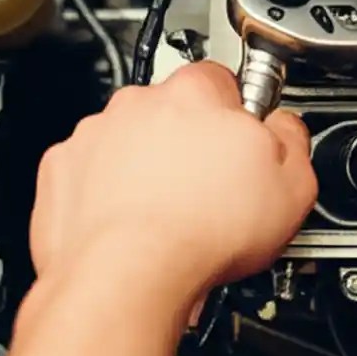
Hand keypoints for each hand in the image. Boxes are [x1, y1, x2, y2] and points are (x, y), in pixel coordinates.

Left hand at [29, 62, 316, 309]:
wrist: (128, 276)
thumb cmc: (202, 233)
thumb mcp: (293, 188)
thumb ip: (292, 142)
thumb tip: (286, 131)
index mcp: (198, 93)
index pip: (226, 79)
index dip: (242, 114)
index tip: (247, 141)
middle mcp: (141, 103)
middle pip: (176, 110)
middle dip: (194, 142)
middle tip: (215, 187)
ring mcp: (96, 135)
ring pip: (133, 140)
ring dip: (152, 166)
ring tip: (176, 214)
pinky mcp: (64, 170)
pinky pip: (93, 172)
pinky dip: (111, 192)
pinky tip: (138, 224)